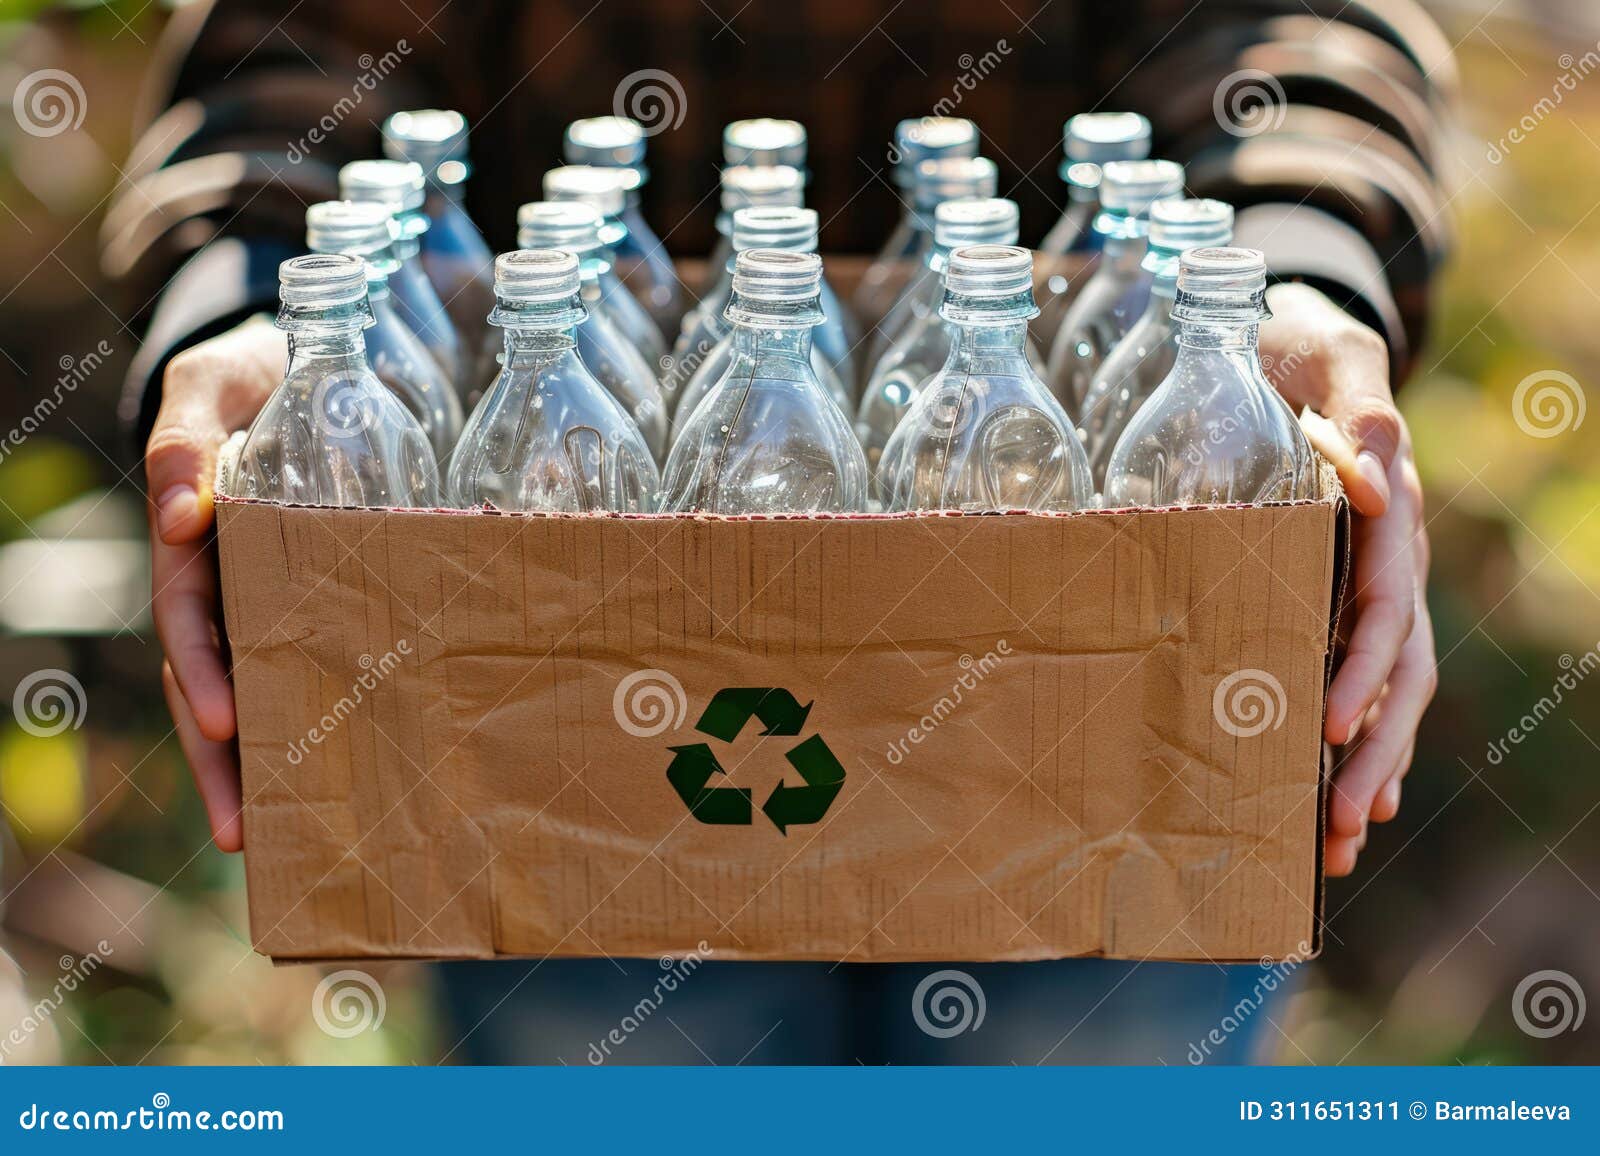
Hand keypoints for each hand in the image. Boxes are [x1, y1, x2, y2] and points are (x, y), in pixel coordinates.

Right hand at [146, 315, 285, 851]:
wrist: (312, 362)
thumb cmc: (251, 376)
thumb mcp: (207, 386)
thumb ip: (185, 436)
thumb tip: (180, 515)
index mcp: (198, 551)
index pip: (190, 630)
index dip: (203, 678)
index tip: (223, 725)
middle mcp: (234, 588)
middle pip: (220, 686)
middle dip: (225, 763)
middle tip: (244, 834)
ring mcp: (280, 600)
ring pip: (271, 691)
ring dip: (273, 765)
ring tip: (297, 835)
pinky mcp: (332, 600)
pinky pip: (329, 664)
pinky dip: (333, 718)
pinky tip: (365, 771)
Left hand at [1261, 283, 1436, 877]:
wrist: (1301, 349)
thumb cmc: (1306, 354)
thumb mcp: (1332, 361)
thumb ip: (1356, 413)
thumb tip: (1374, 482)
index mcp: (1391, 518)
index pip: (1384, 608)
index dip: (1361, 670)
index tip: (1329, 728)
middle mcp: (1392, 563)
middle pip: (1396, 672)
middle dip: (1371, 751)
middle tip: (1338, 826)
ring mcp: (1374, 586)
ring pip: (1386, 692)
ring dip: (1367, 768)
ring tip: (1338, 844)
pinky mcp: (1345, 598)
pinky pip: (1362, 680)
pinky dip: (1358, 741)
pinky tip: (1341, 803)